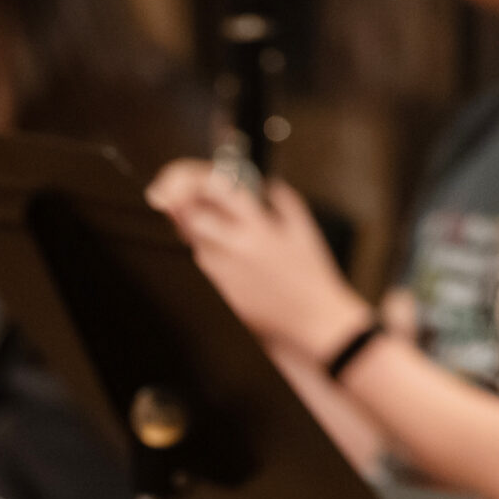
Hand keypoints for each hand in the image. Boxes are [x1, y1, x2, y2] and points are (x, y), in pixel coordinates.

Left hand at [146, 158, 372, 362]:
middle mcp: (237, 247)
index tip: (192, 178)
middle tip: (185, 197)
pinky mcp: (223, 290)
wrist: (312, 321)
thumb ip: (286, 203)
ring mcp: (226, 270)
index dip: (196, 179)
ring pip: (193, 241)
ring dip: (193, 228)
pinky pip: (204, 264)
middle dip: (186, 205)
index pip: (217, 192)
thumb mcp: (305, 232)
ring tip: (204, 219)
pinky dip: (205, 250)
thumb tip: (271, 185)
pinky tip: (218, 246)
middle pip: (192, 217)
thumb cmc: (312, 279)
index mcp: (258, 227)